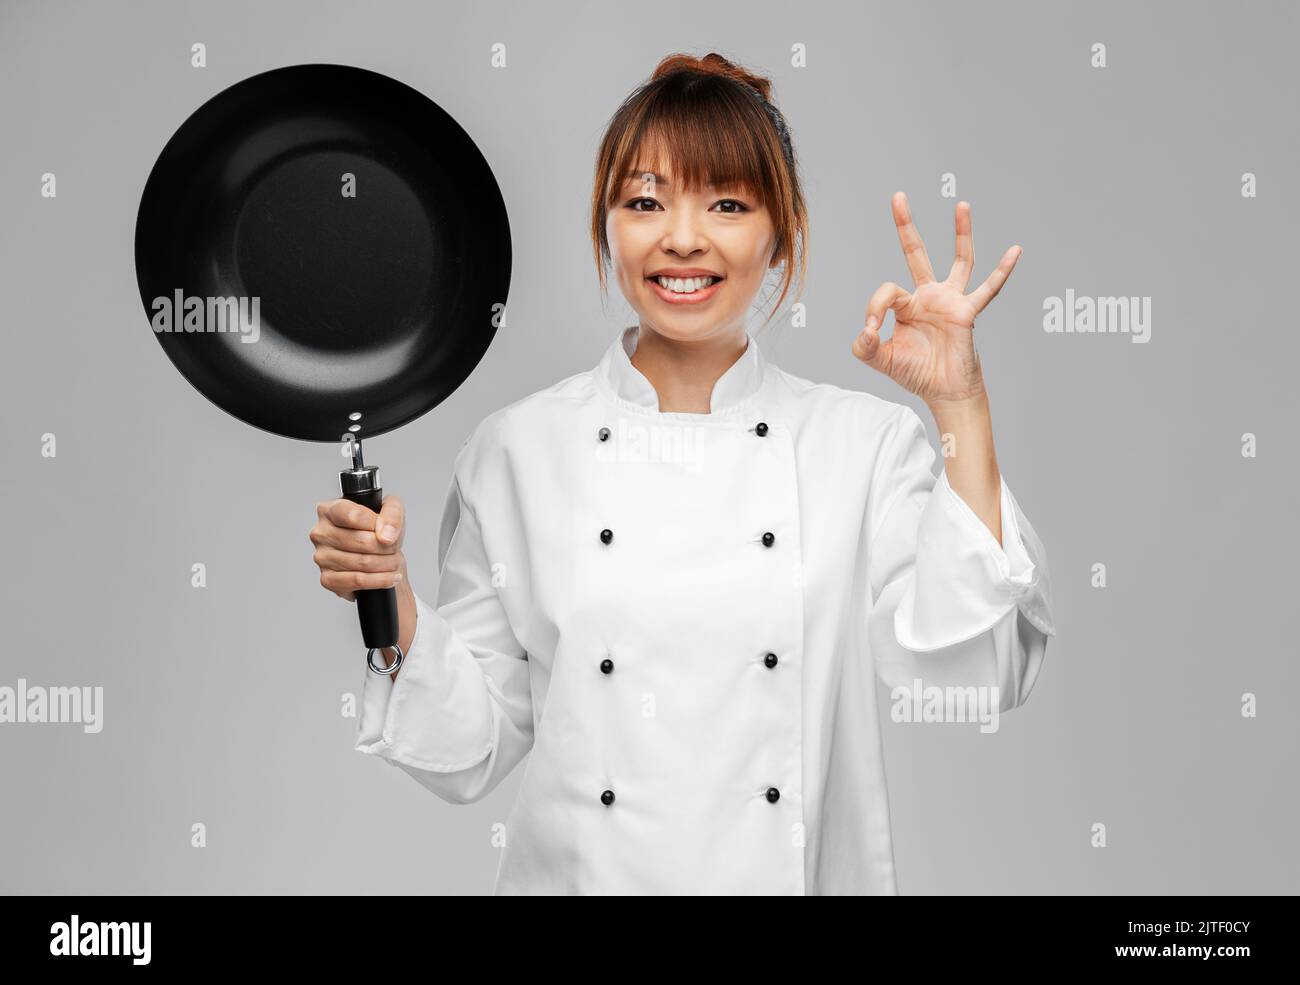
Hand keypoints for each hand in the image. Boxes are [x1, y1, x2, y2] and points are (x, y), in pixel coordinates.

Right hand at [310, 494, 406, 600]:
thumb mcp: (392, 510)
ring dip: (387, 564)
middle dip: (387, 548)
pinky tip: (391, 577)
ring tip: (395, 562)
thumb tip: (386, 535)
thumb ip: (392, 513)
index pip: (353, 515)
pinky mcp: (327, 579)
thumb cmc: (379, 531)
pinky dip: (380, 580)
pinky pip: (357, 581)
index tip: (389, 532)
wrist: (378, 557)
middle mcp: (321, 533)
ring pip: (362, 562)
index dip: (377, 525)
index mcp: (329, 510)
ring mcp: (322, 557)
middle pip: (362, 541)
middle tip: (395, 549)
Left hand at [853, 192, 1020, 405]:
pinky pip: (989, 289)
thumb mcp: (880, 359)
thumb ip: (864, 346)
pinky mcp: (968, 312)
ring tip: (961, 205)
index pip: (886, 290)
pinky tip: (1015, 251)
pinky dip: (1003, 271)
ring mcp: (951, 300)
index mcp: (906, 304)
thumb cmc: (915, 373)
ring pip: (960, 260)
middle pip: (916, 252)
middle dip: (906, 225)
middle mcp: (929, 296)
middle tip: (897, 197)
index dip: (874, 308)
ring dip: (961, 233)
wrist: (943, 392)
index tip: (871, 331)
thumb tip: (865, 330)